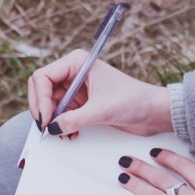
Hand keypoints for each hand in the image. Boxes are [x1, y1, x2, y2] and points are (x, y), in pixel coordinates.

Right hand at [27, 49, 172, 135]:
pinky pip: (60, 113)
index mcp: (77, 62)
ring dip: (53, 121)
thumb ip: (73, 119)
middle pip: (42, 90)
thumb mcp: (101, 110)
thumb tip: (52, 128)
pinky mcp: (80, 102)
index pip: (43, 77)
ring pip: (49, 104)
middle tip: (48, 127)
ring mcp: (75, 88)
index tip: (46, 118)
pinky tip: (71, 133)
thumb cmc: (134, 100)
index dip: (41, 99)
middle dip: (44, 110)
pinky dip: (62, 125)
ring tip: (64, 132)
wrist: (153, 112)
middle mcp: (73, 72)